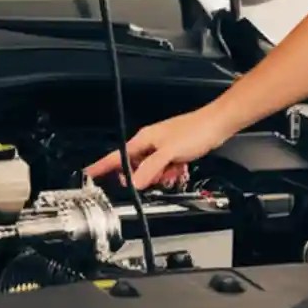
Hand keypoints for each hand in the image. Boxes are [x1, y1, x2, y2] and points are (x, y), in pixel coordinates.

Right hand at [84, 104, 237, 189]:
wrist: (217, 125)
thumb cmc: (195, 131)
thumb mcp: (169, 153)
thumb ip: (150, 169)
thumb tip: (134, 182)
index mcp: (144, 139)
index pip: (117, 155)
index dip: (102, 165)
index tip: (90, 173)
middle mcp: (151, 143)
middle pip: (135, 167)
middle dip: (143, 176)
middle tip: (154, 179)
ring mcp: (163, 148)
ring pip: (152, 170)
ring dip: (160, 176)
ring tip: (172, 172)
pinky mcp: (174, 152)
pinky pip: (165, 169)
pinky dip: (171, 173)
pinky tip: (179, 170)